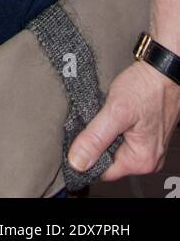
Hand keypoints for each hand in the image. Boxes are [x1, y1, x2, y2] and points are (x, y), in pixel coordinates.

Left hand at [66, 58, 179, 180]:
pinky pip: (124, 137)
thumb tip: (77, 162)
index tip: (76, 139)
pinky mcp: (147, 133)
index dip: (86, 157)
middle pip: (110, 159)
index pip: (103, 172)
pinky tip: (112, 112)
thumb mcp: (115, 111)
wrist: (163, 68)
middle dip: (97, 143)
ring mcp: (149, 146)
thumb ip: (95, 138)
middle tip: (93, 120)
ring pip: (115, 147)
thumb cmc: (146, 87)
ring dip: (105, 133)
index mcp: (141, 160)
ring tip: (105, 114)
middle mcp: (149, 158)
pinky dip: (114, 126)